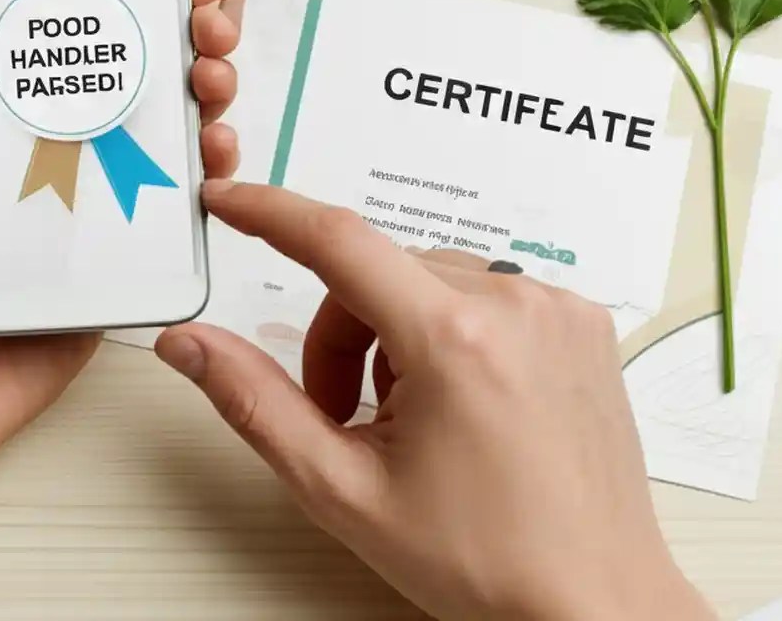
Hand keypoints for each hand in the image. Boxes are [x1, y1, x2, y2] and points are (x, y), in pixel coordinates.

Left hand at [0, 0, 243, 511]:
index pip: (63, 33)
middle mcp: (43, 152)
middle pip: (129, 73)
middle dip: (183, 31)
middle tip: (208, 18)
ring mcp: (85, 205)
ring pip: (163, 132)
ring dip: (204, 92)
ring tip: (214, 79)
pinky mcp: (114, 260)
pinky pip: (170, 210)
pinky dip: (208, 178)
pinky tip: (218, 157)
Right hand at [156, 182, 716, 620]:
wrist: (591, 602)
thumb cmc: (482, 561)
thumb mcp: (343, 489)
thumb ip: (254, 402)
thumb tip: (189, 344)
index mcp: (455, 341)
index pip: (338, 241)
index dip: (269, 213)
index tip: (226, 201)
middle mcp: (517, 304)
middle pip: (377, 273)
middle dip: (338, 335)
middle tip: (339, 417)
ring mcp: (559, 309)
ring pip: (428, 280)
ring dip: (392, 335)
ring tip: (408, 421)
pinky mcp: (582, 323)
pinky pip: (484, 294)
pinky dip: (447, 332)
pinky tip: (458, 404)